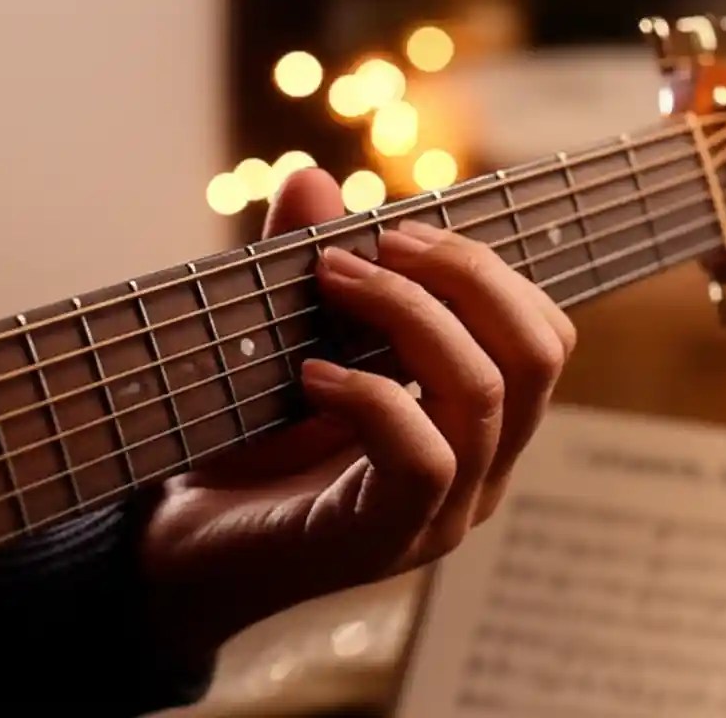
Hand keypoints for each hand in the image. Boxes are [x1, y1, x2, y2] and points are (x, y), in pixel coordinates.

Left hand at [138, 169, 575, 664]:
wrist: (182, 548)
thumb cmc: (243, 447)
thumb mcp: (283, 341)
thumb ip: (307, 266)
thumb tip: (313, 177)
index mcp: (475, 423)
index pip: (543, 336)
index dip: (487, 269)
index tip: (399, 230)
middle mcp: (479, 471)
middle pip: (537, 354)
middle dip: (466, 274)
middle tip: (380, 241)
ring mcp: (439, 514)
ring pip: (485, 394)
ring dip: (410, 314)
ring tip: (332, 279)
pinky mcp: (385, 540)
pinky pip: (422, 456)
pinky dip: (372, 394)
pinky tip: (312, 374)